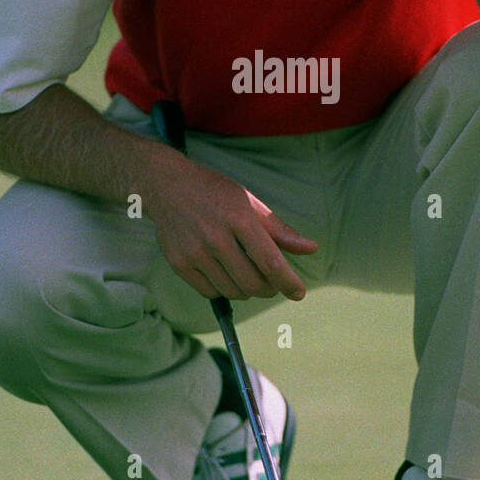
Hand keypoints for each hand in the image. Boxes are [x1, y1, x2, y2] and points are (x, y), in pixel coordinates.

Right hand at [144, 150, 317, 301]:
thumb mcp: (250, 202)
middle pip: (252, 283)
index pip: (270, 261)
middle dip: (269, 288)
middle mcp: (216, 237)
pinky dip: (224, 289)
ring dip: (247, 291)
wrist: (167, 186)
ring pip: (232, 291)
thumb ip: (280, 230)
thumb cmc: (215, 193)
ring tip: (248, 275)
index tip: (298, 293)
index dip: (288, 282)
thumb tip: (311, 249)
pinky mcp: (179, 263)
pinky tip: (225, 275)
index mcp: (239, 218)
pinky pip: (210, 292)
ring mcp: (195, 252)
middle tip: (271, 282)